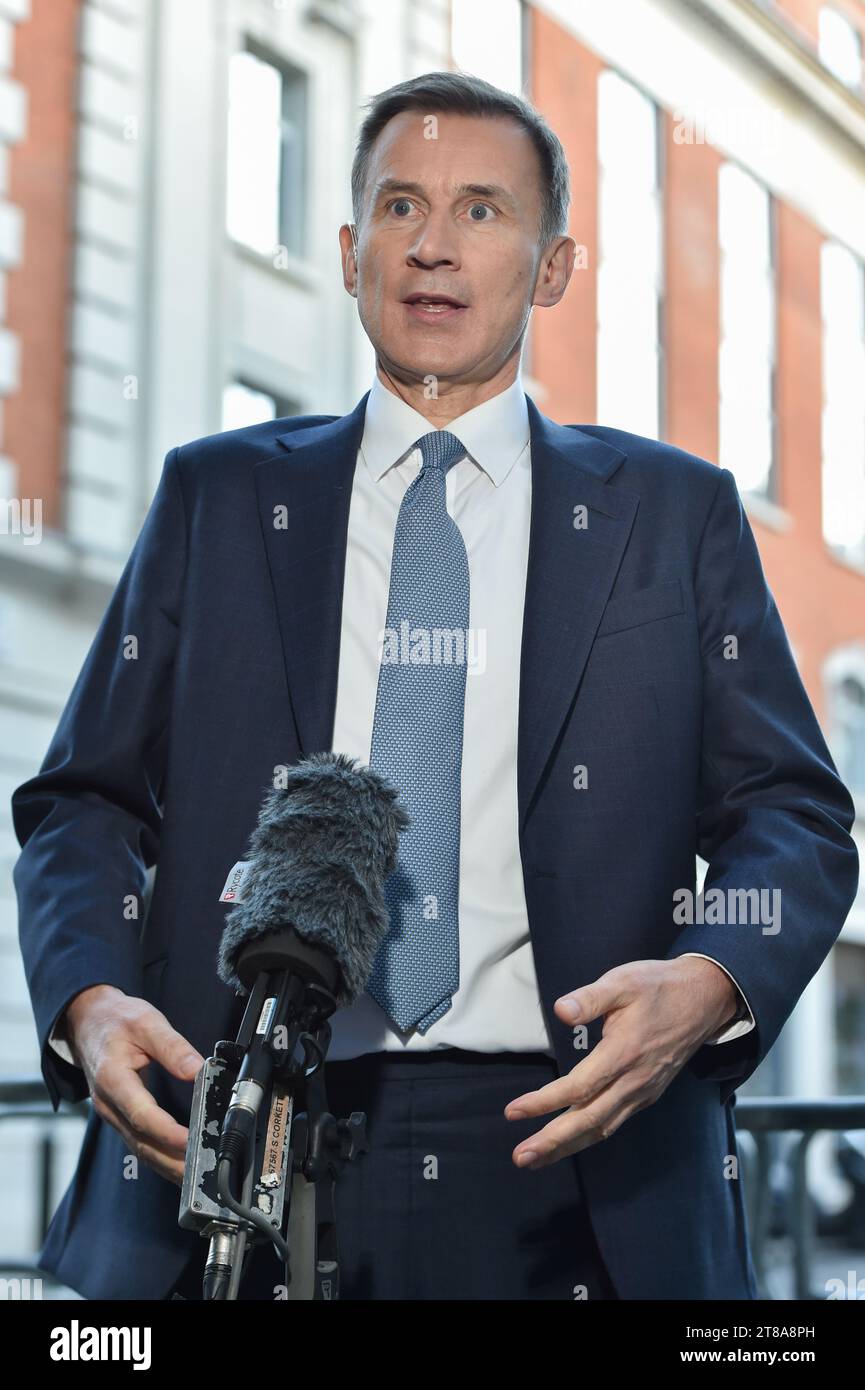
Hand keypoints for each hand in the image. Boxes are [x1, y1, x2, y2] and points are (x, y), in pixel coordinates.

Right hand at [63, 984, 204, 1186]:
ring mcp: (112, 1114)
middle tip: (202, 1169)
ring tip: (197, 1174)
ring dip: (168, 1165)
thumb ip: (173, 1047)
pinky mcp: (119, 1117)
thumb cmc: (117, 1020)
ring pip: (140, 1148)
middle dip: (172, 1159)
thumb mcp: (147, 1022)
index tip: (192, 1140)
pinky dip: (160, 1156)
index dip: (167, 1132)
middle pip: (141, 1141)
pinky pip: (139, 1143)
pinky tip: (179, 1164)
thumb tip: (198, 1069)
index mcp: (112, 1078)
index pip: (142, 1115)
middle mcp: (109, 1103)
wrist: (89, 1022)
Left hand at [504, 957, 738, 1169]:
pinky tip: (570, 1140)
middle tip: (520, 1157)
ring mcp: (643, 1091)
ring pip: (602, 1128)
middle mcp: (634, 1081)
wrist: (704, 999)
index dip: (544, 1102)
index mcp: (624, 1053)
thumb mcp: (623, 981)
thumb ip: (591, 998)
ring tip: (536, 1158)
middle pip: (589, 1121)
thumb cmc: (659, 987)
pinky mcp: (647, 1094)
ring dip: (568, 1146)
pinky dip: (589, 1136)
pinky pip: (614, 1122)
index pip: (579, 1087)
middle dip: (552, 1142)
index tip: (514, 1111)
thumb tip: (561, 1011)